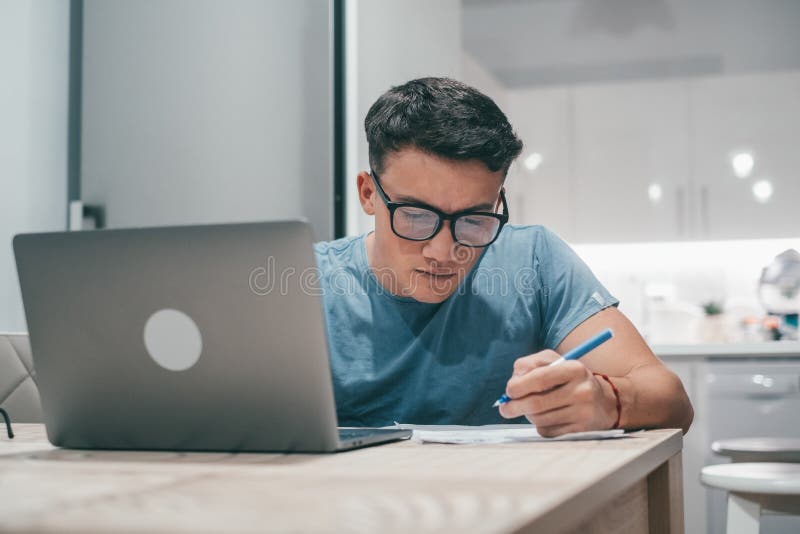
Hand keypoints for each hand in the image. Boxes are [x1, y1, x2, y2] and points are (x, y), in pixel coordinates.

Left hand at [497, 350, 616, 436]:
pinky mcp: (580, 431)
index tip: (508, 391)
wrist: (604, 401)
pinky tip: (548, 417)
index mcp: (575, 369)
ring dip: (528, 415)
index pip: (539, 378)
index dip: (518, 386)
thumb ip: (529, 365)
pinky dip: (540, 425)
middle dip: (514, 406)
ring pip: (540, 419)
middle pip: (537, 403)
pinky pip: (548, 431)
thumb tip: (512, 382)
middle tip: (504, 408)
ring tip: (531, 409)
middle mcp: (582, 391)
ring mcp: (583, 413)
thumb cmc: (569, 378)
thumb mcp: (553, 362)